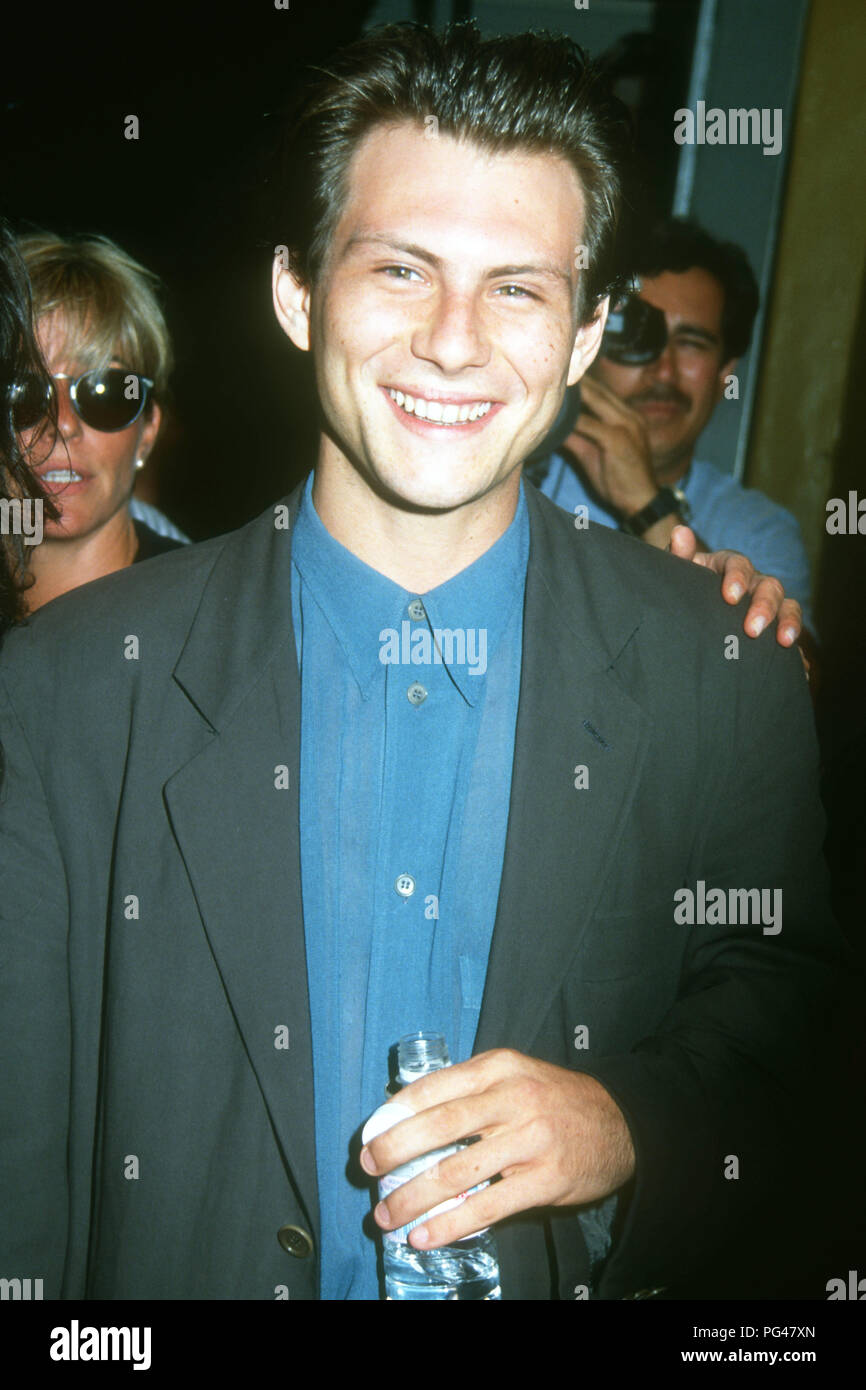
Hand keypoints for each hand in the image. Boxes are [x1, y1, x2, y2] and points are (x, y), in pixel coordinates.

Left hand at [359, 1049, 634, 1249]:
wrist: (621, 1123)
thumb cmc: (553, 1100)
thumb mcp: (514, 1076)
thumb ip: (468, 1090)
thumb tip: (405, 1114)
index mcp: (499, 1068)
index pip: (435, 1087)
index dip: (396, 1111)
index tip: (369, 1133)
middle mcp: (513, 1099)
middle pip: (440, 1125)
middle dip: (394, 1150)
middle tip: (366, 1169)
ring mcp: (531, 1140)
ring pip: (457, 1171)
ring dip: (413, 1196)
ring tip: (386, 1214)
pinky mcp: (545, 1181)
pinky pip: (487, 1206)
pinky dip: (450, 1224)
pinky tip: (424, 1236)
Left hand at [562, 375, 656, 515]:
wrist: (642, 502)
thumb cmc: (620, 480)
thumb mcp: (596, 454)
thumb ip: (578, 437)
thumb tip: (554, 427)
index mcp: (627, 417)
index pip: (602, 392)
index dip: (582, 383)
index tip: (560, 374)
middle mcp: (628, 416)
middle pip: (598, 390)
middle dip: (576, 380)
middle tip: (551, 372)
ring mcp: (625, 425)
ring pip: (595, 400)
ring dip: (574, 393)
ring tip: (552, 385)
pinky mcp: (617, 439)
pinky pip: (589, 424)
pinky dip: (572, 418)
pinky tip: (557, 414)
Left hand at [669, 524, 803, 650]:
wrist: (682, 615)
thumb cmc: (679, 590)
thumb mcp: (675, 574)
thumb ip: (678, 555)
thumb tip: (681, 532)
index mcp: (726, 565)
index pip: (738, 564)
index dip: (737, 578)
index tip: (730, 597)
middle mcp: (752, 582)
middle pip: (769, 586)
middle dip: (765, 606)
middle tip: (753, 630)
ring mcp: (766, 605)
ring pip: (788, 606)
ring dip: (790, 622)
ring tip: (785, 643)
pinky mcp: (773, 629)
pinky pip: (790, 637)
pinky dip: (797, 652)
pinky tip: (801, 667)